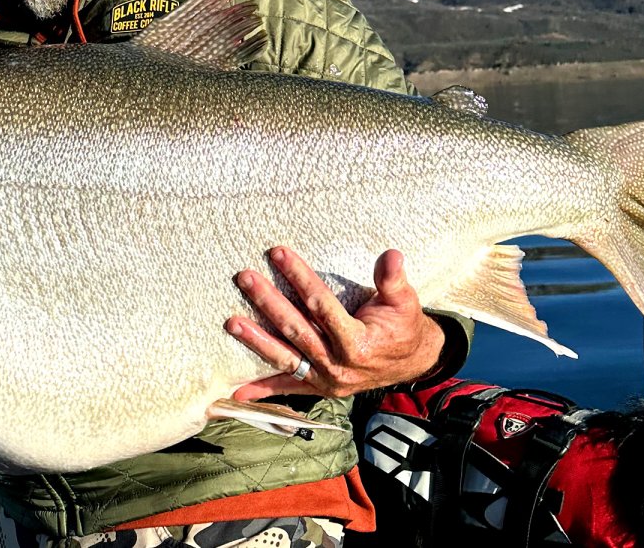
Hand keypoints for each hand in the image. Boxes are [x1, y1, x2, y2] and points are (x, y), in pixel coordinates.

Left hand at [225, 247, 443, 400]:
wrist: (411, 363)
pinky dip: (262, 390)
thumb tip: (391, 255)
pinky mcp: (318, 388)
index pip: (321, 306)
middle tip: (245, 278)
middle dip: (268, 303)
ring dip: (257, 341)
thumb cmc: (403, 326)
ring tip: (231, 322)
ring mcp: (326, 380)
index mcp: (358, 343)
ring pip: (286, 358)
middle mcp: (338, 365)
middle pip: (297, 330)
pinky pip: (286, 388)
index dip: (300, 278)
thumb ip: (393, 280)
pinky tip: (237, 390)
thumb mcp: (405, 301)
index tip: (278, 253)